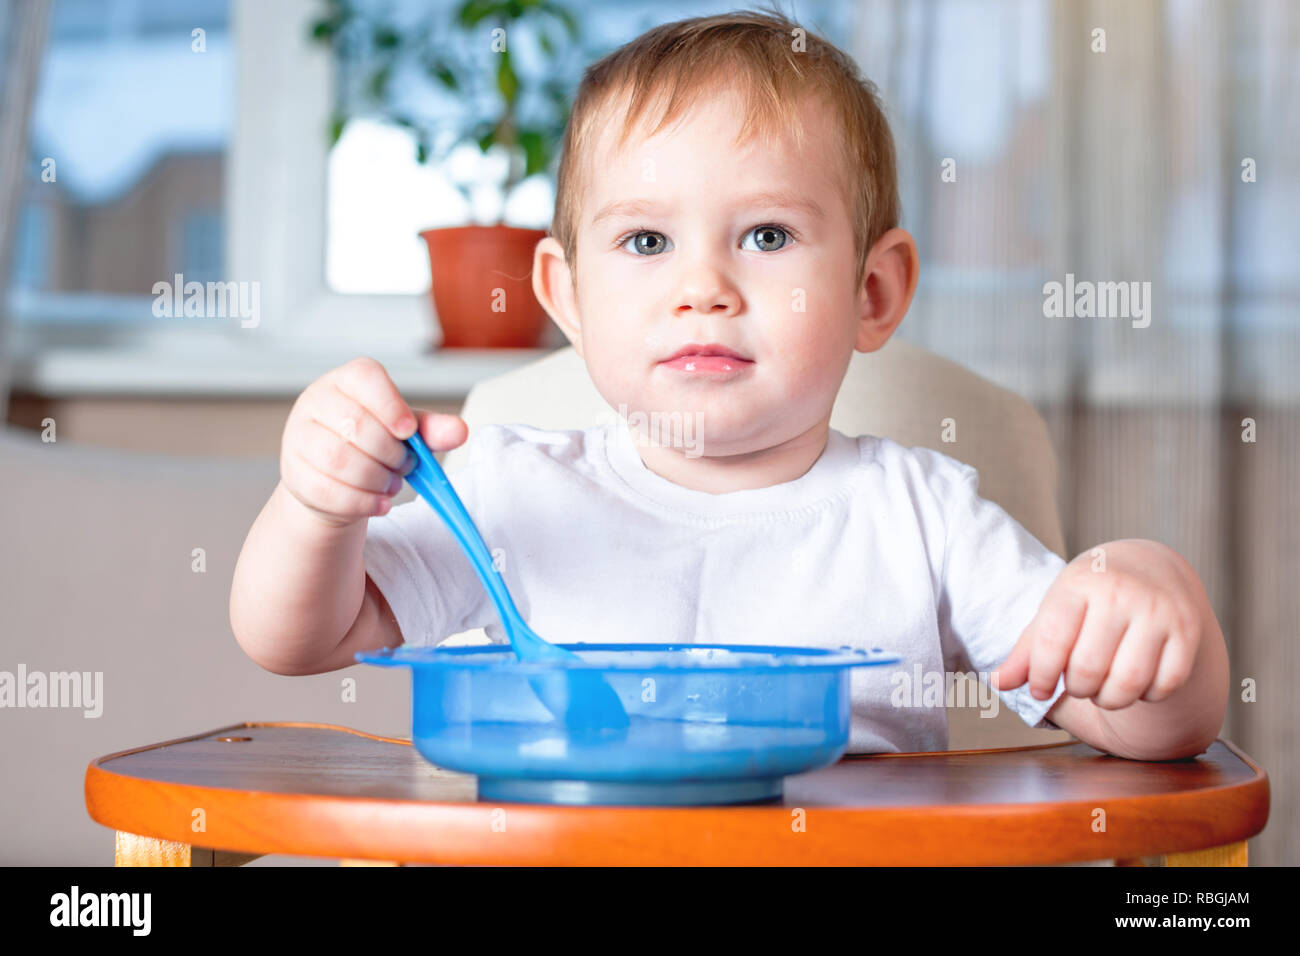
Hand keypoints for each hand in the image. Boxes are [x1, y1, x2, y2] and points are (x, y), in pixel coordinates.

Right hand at [279, 356, 467, 527]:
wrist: (333, 477)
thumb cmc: (370, 444)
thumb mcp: (403, 431)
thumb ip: (430, 429)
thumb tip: (459, 431)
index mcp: (346, 381)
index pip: (366, 378)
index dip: (391, 405)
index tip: (409, 431)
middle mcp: (316, 402)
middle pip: (356, 425)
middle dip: (391, 453)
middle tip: (406, 466)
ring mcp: (298, 438)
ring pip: (341, 461)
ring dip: (377, 479)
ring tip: (391, 483)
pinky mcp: (294, 475)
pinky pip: (329, 492)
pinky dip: (362, 503)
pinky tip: (378, 502)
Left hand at [991, 539, 1204, 710]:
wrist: (1150, 567)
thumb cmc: (1090, 596)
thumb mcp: (1055, 609)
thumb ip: (1028, 649)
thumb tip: (998, 683)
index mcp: (1079, 582)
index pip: (1052, 641)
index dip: (1041, 677)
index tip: (1040, 689)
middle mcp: (1121, 592)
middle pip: (1088, 669)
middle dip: (1077, 689)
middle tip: (1078, 684)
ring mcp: (1159, 610)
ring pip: (1128, 684)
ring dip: (1110, 700)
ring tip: (1103, 688)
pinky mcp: (1188, 630)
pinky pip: (1165, 685)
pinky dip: (1147, 696)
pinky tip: (1137, 682)